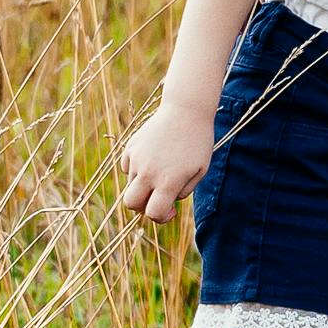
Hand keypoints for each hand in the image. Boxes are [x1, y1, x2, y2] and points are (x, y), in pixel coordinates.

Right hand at [118, 102, 214, 219]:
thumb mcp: (199, 171)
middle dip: (142, 207)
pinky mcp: (130, 147)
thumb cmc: (198, 142)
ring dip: (143, 185)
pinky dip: (138, 169)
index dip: (161, 217)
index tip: (171, 209)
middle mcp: (149, 172)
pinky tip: (154, 157)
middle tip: (157, 197)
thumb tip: (166, 204)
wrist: (186, 110)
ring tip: (162, 169)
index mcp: (168, 181)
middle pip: (131, 204)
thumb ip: (182, 192)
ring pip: (131, 185)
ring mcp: (137, 159)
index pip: (153, 213)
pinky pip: (128, 168)